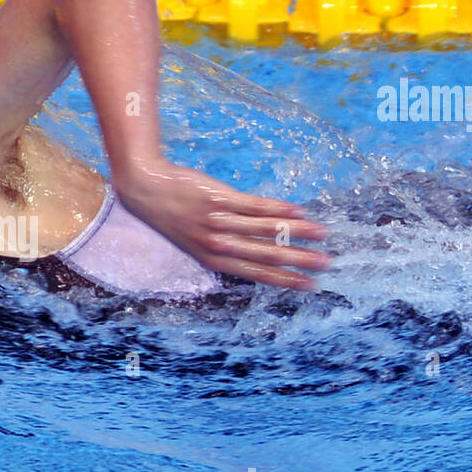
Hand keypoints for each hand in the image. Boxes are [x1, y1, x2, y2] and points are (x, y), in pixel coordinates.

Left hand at [114, 160, 332, 290]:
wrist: (145, 186)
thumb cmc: (172, 214)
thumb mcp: (195, 240)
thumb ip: (224, 247)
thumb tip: (258, 251)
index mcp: (212, 258)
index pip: (256, 273)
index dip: (285, 280)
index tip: (310, 285)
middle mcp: (216, 243)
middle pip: (265, 255)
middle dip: (299, 261)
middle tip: (326, 264)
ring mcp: (217, 221)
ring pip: (264, 230)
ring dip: (296, 233)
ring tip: (322, 234)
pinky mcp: (217, 198)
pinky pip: (252, 206)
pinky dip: (277, 209)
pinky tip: (298, 211)